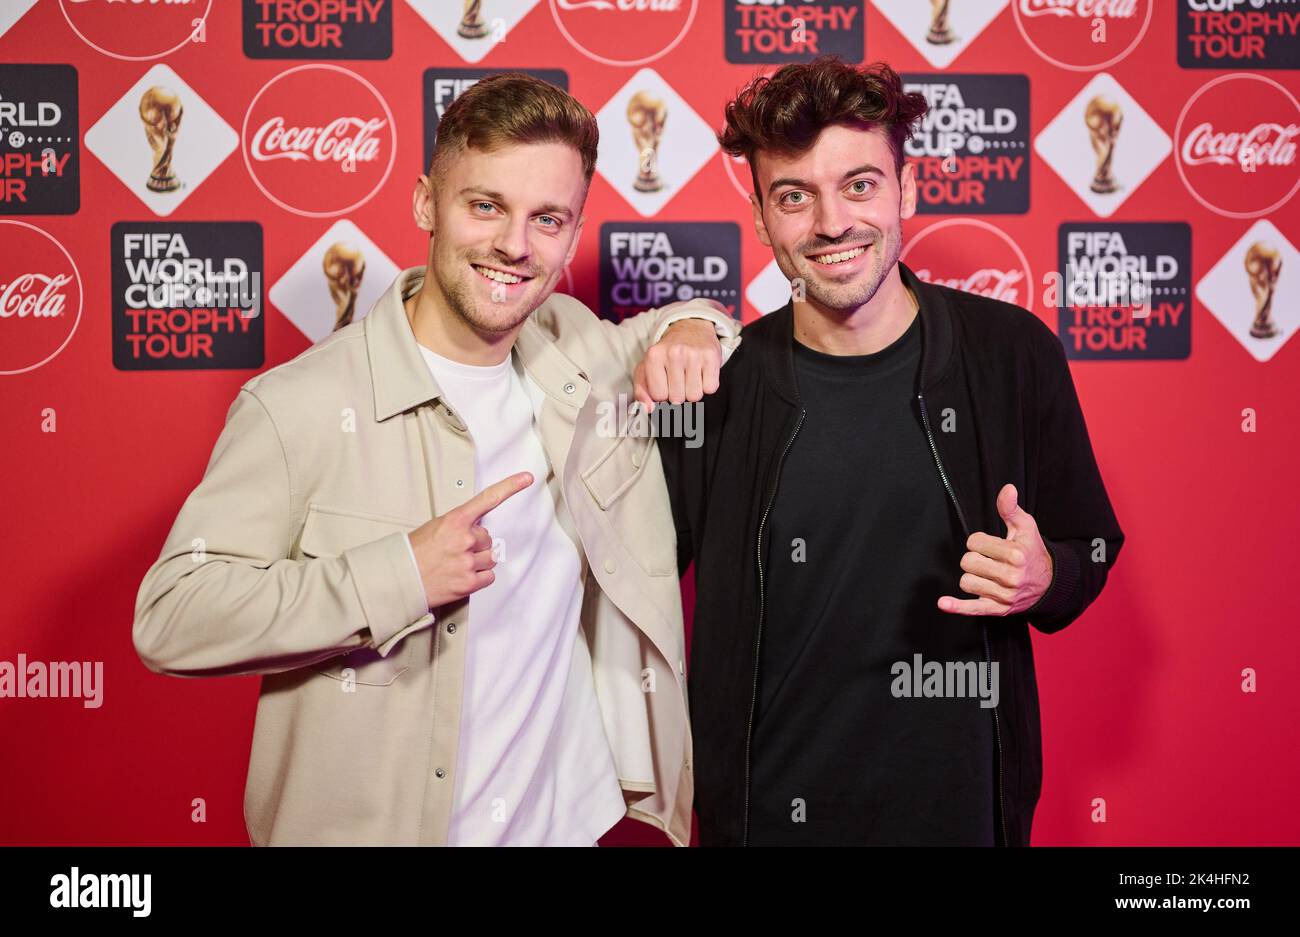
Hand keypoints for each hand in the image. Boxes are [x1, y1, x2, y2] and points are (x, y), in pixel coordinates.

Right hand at [407, 471, 531, 608]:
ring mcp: (468, 561)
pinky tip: (461, 576)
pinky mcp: (469, 582)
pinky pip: (489, 577)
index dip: (510, 486)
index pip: (488, 499)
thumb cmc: (416, 552)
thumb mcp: (436, 527)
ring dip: (478, 562)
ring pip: (490, 558)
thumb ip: (460, 525)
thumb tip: (479, 530)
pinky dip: (478, 578)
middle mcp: (464, 539)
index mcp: (455, 521)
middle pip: (488, 539)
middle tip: (455, 552)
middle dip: (476, 545)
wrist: (401, 578)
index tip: (527, 478)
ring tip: (456, 565)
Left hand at [633, 308, 725, 411]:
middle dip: (679, 392)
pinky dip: (707, 384)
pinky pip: (710, 388)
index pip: (658, 395)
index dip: (663, 393)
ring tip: (690, 374)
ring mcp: (694, 354)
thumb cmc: (667, 353)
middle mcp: (673, 352)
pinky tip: (701, 372)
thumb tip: (649, 408)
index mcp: (654, 355)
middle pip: (677, 398)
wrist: (691, 328)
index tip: (665, 382)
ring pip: (695, 396)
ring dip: (693, 390)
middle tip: (679, 377)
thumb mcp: (646, 368)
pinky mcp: (711, 356)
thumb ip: (641, 391)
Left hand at [938, 483, 1053, 616]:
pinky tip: (944, 603)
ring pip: (966, 582)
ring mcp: (1004, 595)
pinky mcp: (998, 609)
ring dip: (972, 576)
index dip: (979, 541)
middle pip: (967, 562)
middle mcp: (1010, 576)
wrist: (1049, 584)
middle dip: (974, 558)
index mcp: (1016, 555)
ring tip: (988, 574)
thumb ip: (1010, 508)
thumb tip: (1007, 489)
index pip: (974, 542)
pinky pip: (972, 609)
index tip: (990, 545)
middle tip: (989, 559)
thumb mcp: (1025, 527)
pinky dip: (957, 607)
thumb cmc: (1032, 552)